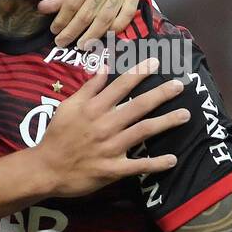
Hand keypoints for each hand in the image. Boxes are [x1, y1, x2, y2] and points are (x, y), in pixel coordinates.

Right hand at [37, 58, 188, 197]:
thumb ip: (88, 88)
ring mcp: (111, 147)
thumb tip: (103, 66)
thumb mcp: (68, 106)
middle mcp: (105, 125)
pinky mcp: (113, 169)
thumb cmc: (57, 135)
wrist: (46, 168)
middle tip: (180, 85)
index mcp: (94, 108)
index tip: (156, 62)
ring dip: (166, 123)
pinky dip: (156, 164)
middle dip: (161, 94)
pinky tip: (173, 160)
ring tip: (185, 115)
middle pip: (138, 106)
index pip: (121, 86)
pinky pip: (138, 166)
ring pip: (143, 131)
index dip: (139, 73)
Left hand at [38, 0, 140, 47]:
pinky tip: (103, 36)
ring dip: (92, 35)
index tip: (54, 31)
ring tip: (81, 45)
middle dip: (73, 31)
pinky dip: (114, 29)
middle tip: (62, 42)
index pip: (73, 3)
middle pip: (87, 14)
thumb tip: (42, 8)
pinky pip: (125, 17)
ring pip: (105, 19)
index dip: (62, 20)